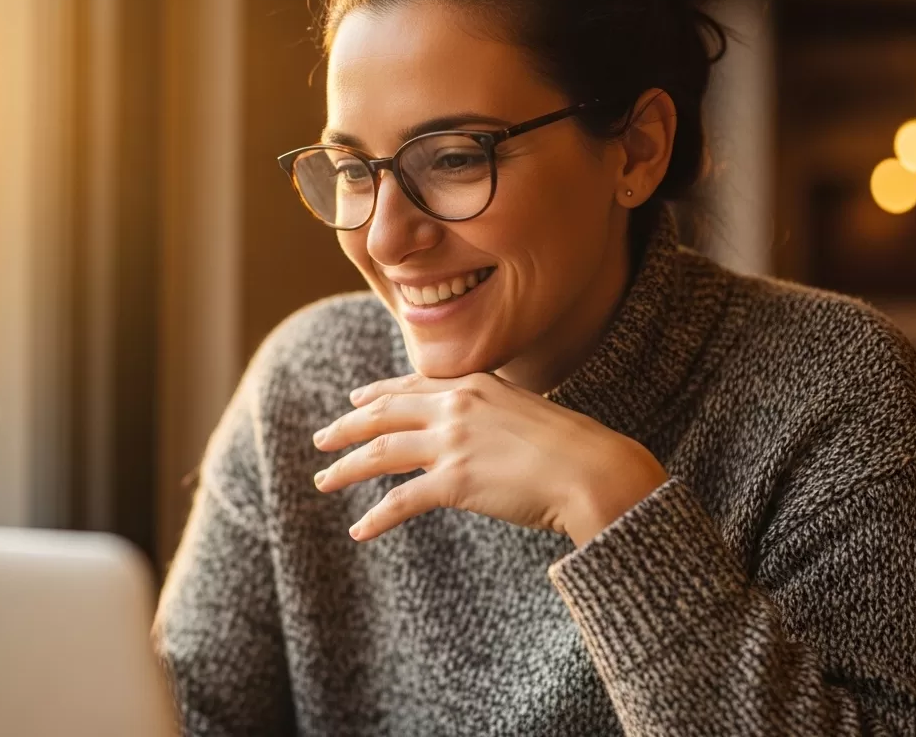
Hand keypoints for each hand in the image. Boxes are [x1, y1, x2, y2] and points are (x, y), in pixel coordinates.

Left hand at [312, 372, 665, 546]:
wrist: (594, 470)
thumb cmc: (574, 448)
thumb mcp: (528, 411)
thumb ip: (495, 413)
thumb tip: (481, 430)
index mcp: (474, 385)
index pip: (410, 386)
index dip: (376, 394)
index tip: (354, 401)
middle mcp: (456, 406)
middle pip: (382, 414)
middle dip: (346, 428)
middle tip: (321, 441)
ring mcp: (453, 443)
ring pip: (379, 453)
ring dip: (345, 469)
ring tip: (324, 481)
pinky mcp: (455, 482)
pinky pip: (401, 501)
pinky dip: (377, 518)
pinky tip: (361, 531)